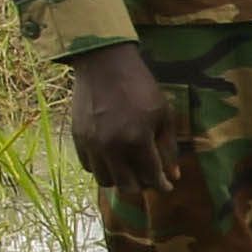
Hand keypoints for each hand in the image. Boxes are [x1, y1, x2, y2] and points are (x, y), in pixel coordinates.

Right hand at [67, 44, 184, 194]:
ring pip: (104, 180)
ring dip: (119, 179)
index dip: (161, 185)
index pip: (151, 177)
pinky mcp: (77, 138)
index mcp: (137, 141)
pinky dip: (102, 167)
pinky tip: (112, 159)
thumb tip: (173, 176)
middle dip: (141, 186)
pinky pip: (88, 166)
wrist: (105, 66)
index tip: (166, 186)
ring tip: (129, 170)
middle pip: (126, 186)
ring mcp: (91, 144)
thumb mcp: (164, 115)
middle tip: (148, 178)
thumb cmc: (141, 88)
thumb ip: (169, 148)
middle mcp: (112, 148)